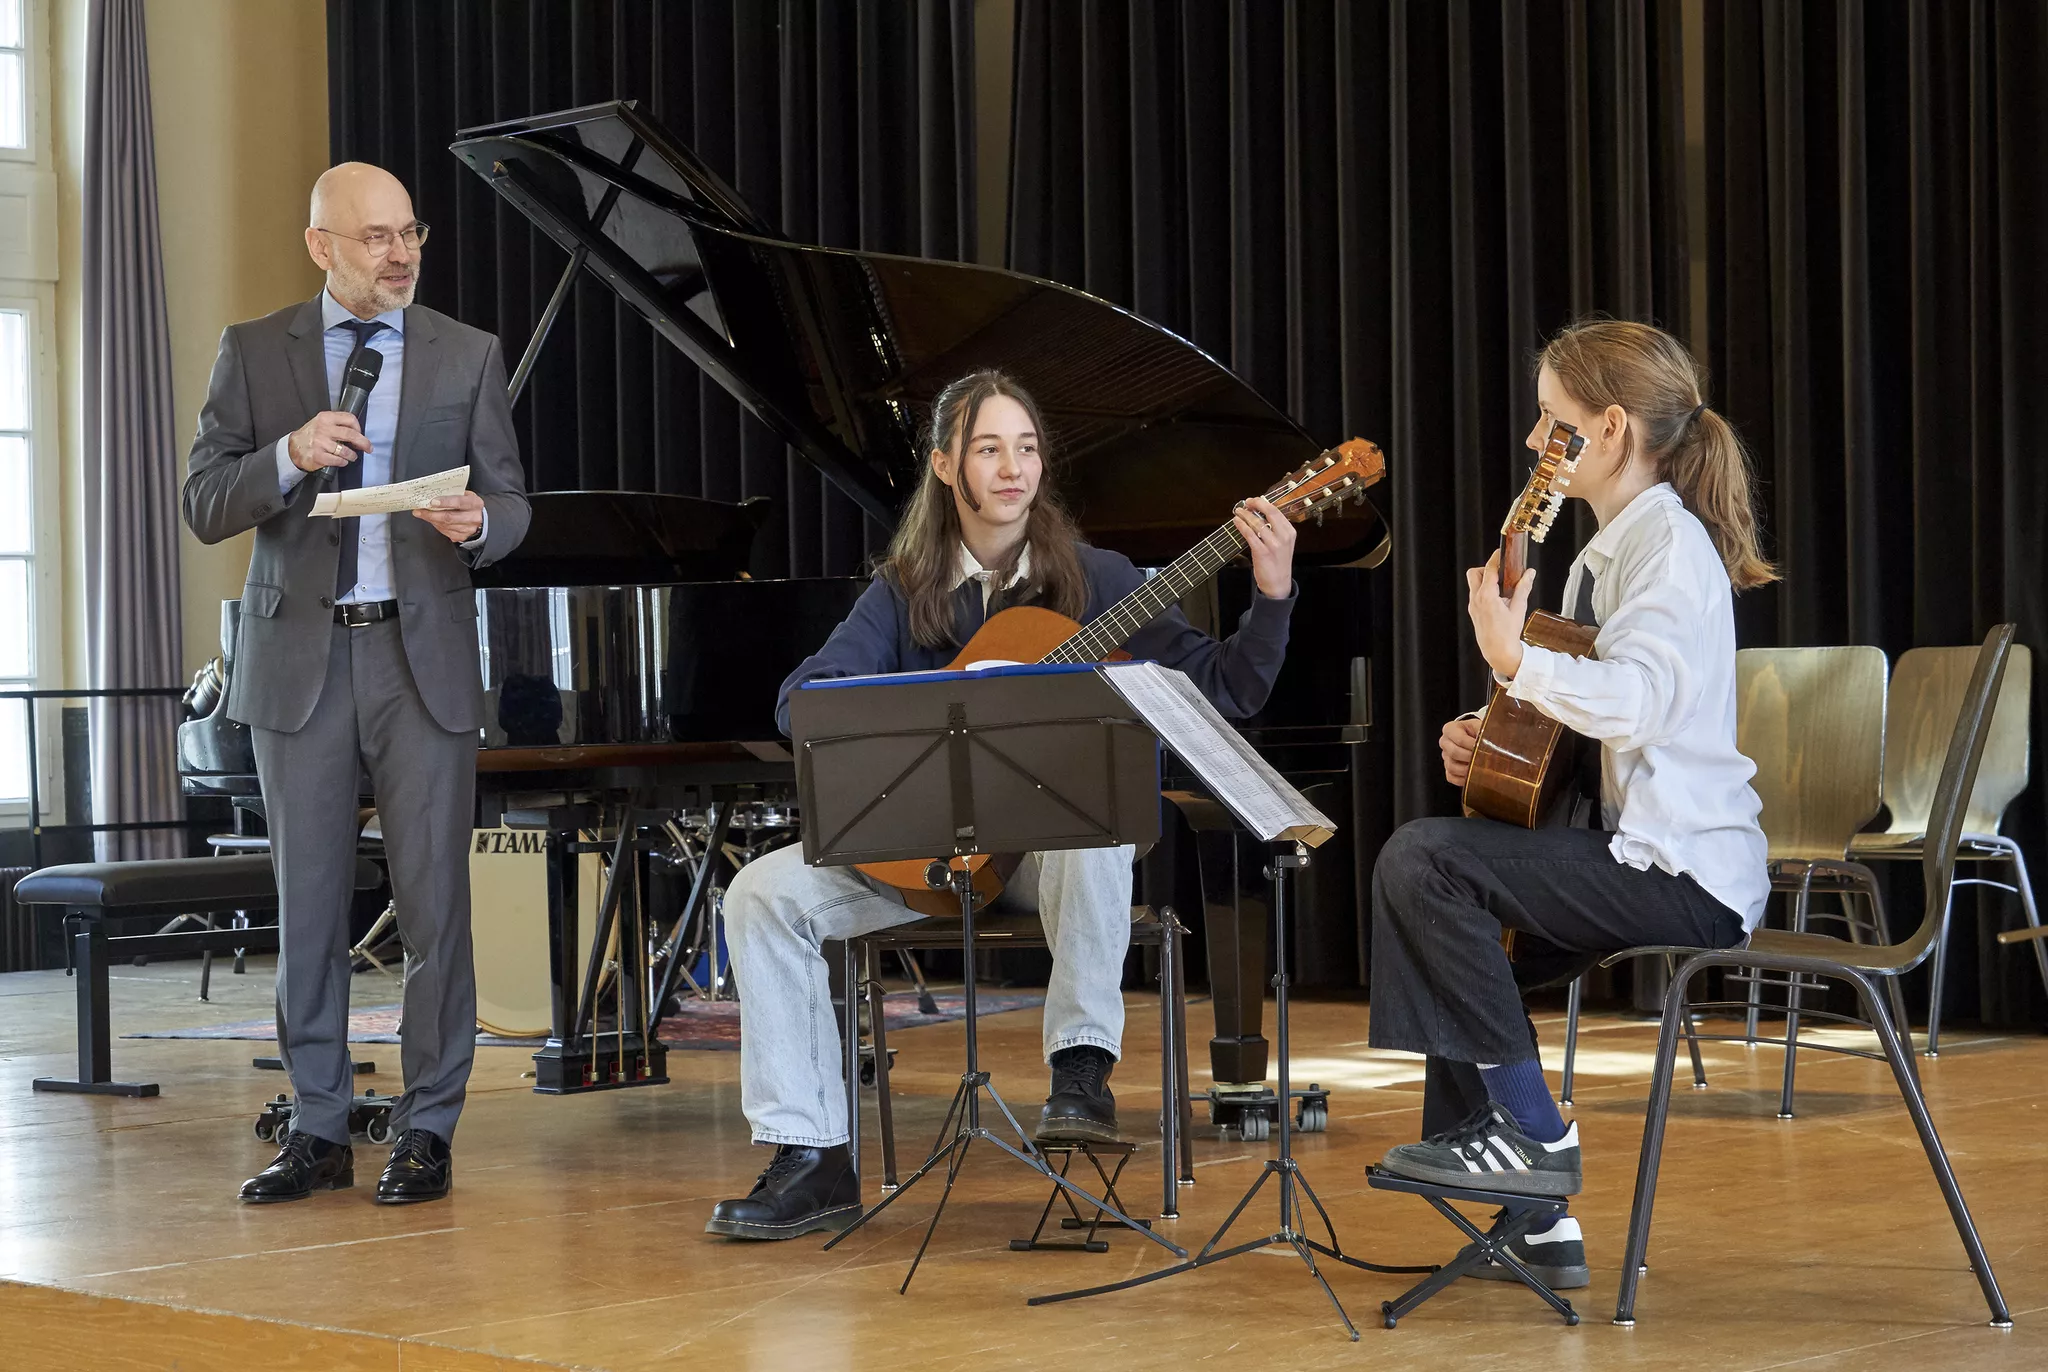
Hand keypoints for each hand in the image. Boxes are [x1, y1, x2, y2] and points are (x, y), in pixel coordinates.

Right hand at [288, 411, 370, 472]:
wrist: (293, 447)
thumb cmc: (311, 435)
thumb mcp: (321, 422)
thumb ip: (337, 423)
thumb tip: (358, 431)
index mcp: (326, 418)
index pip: (350, 419)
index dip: (359, 428)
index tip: (361, 434)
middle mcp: (323, 429)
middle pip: (351, 434)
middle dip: (363, 443)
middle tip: (368, 448)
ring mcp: (320, 443)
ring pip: (346, 451)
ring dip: (352, 455)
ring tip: (351, 456)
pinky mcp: (318, 456)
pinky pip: (338, 461)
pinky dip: (343, 462)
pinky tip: (341, 461)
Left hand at [412, 491, 484, 543]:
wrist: (480, 518)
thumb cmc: (469, 505)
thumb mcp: (465, 495)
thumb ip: (452, 494)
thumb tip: (433, 494)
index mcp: (475, 503)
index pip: (459, 502)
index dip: (445, 502)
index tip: (432, 502)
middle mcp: (474, 517)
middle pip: (449, 517)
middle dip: (432, 514)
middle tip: (420, 511)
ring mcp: (469, 529)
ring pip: (445, 525)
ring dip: (432, 520)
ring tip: (423, 514)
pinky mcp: (463, 536)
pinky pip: (446, 532)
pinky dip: (436, 525)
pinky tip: (432, 520)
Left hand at [1234, 495, 1296, 598]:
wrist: (1278, 583)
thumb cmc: (1278, 562)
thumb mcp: (1284, 543)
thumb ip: (1276, 529)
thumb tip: (1260, 512)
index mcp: (1290, 532)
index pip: (1276, 511)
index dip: (1263, 503)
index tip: (1253, 500)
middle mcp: (1283, 536)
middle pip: (1269, 512)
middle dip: (1256, 504)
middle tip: (1246, 502)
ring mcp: (1273, 544)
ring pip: (1257, 523)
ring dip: (1245, 515)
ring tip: (1238, 512)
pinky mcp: (1262, 552)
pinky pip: (1250, 535)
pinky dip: (1241, 526)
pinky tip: (1236, 522)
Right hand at [1441, 714, 1481, 786]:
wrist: (1475, 738)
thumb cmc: (1478, 732)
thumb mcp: (1481, 726)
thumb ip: (1484, 732)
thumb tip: (1493, 744)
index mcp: (1450, 729)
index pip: (1459, 739)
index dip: (1473, 745)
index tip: (1485, 748)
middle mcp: (1445, 742)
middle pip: (1454, 753)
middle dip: (1470, 758)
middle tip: (1483, 759)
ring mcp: (1445, 757)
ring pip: (1452, 766)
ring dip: (1467, 769)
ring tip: (1480, 768)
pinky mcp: (1448, 769)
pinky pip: (1452, 777)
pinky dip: (1463, 779)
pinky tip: (1473, 776)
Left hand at [1465, 549, 1533, 678]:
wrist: (1498, 652)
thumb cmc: (1508, 632)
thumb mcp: (1519, 608)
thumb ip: (1523, 588)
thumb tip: (1530, 573)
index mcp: (1487, 596)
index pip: (1488, 570)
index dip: (1495, 559)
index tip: (1500, 552)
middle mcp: (1476, 599)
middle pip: (1474, 573)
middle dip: (1485, 569)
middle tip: (1501, 572)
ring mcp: (1472, 606)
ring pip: (1474, 584)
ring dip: (1485, 580)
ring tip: (1502, 587)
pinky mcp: (1473, 612)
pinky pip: (1476, 595)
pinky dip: (1485, 591)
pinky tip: (1498, 598)